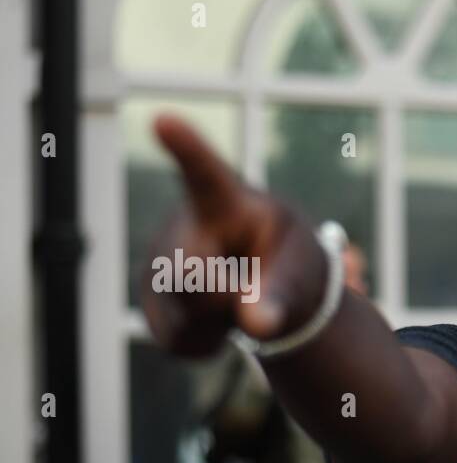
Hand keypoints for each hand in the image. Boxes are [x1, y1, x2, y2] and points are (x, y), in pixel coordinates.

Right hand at [140, 114, 326, 356]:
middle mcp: (183, 225)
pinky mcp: (152, 300)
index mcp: (227, 203)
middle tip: (252, 288)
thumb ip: (282, 296)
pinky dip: (206, 343)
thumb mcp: (299, 275)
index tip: (163, 119)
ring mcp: (160, 262)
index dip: (186, 148)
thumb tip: (256, 324)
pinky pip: (177, 339)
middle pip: (191, 275)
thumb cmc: (290, 264)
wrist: (272, 289)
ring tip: (236, 297)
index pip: (207, 174)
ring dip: (220, 322)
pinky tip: (217, 321)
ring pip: (183, 313)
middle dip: (226, 297)